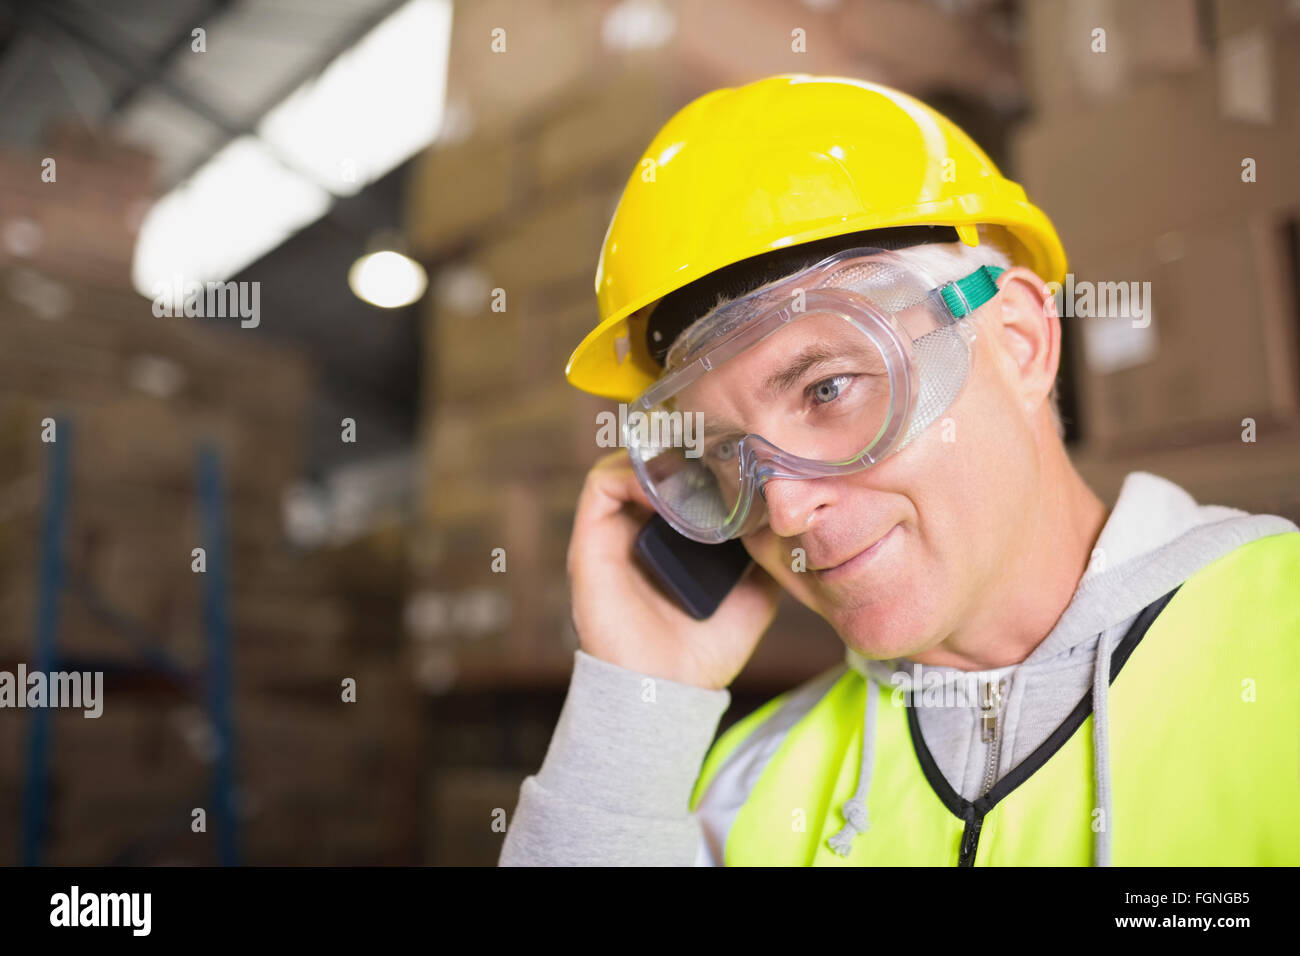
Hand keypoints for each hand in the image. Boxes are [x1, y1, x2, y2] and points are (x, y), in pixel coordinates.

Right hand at [567, 450, 782, 689]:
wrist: (668, 691)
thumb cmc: (705, 652)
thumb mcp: (753, 596)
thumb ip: (764, 560)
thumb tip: (786, 525)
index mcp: (670, 542)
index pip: (678, 481)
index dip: (700, 459)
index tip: (732, 451)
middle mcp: (637, 532)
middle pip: (651, 465)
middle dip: (681, 448)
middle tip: (715, 444)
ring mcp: (612, 534)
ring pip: (625, 465)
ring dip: (657, 455)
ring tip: (692, 461)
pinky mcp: (590, 541)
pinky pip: (600, 485)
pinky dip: (631, 472)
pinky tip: (666, 484)